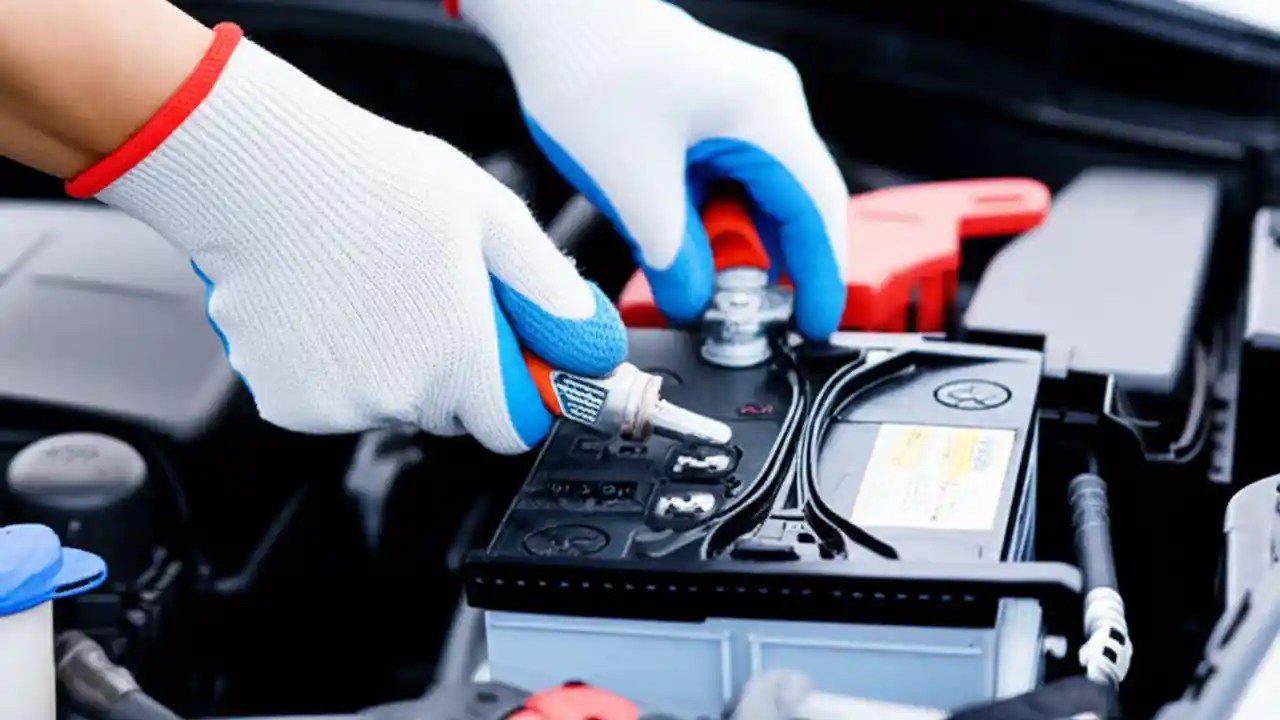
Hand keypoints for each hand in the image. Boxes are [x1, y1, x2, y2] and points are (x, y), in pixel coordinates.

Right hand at [68, 24, 625, 452]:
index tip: (505, 350)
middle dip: (452, 367)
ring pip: (391, 403)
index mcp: (459, 361)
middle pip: (451, 413)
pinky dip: (336, 366)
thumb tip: (595, 346)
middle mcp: (398, 399)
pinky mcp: (287, 404)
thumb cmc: (373, 183)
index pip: (514, 427)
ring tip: (367, 286)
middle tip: (426, 292)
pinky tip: (327, 305)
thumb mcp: (492, 217)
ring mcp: (337, 407)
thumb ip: (551, 292)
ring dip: (391, 362)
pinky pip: (335, 399)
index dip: (518, 390)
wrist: (255, 171)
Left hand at [460, 0, 848, 339]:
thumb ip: (672, 259)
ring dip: (733, 239)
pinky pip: (728, 173)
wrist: (544, 9)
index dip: (821, 277)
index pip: (816, 212)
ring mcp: (740, 99)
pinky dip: (711, 213)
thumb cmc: (587, 67)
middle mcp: (767, 101)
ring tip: (698, 277)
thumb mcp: (631, 188)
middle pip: (793, 203)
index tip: (816, 324)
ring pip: (756, 191)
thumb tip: (692, 303)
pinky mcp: (709, 104)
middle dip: (772, 264)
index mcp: (765, 115)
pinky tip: (678, 237)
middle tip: (746, 315)